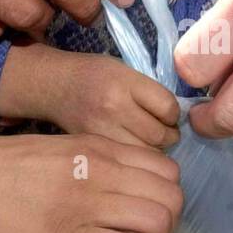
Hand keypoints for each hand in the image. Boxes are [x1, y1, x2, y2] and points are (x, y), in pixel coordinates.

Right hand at [0, 45, 180, 148]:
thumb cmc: (95, 75)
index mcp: (124, 82)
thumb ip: (150, 93)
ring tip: (150, 141)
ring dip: (156, 151)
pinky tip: (134, 149)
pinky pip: (128, 160)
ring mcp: (102, 131)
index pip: (167, 107)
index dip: (175, 114)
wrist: (55, 86)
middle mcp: (113, 107)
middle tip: (166, 132)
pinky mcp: (94, 148)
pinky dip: (138, 159)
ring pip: (146, 154)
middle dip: (170, 136)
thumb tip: (177, 120)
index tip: (170, 115)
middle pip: (159, 135)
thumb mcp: (125, 71)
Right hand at [0, 132, 182, 232]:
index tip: (147, 215)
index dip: (165, 196)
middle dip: (169, 225)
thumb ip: (90, 165)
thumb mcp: (54, 152)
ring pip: (160, 223)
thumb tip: (116, 192)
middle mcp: (103, 171)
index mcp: (98, 148)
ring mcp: (90, 205)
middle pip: (171, 196)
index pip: (165, 168)